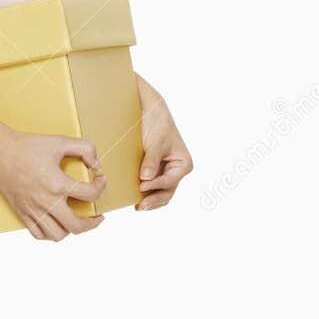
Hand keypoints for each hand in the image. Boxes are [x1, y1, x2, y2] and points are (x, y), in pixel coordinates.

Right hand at [0, 97, 106, 240]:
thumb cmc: (28, 145)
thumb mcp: (60, 141)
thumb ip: (85, 148)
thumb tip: (96, 165)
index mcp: (57, 183)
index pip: (90, 194)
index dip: (101, 186)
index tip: (100, 180)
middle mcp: (46, 201)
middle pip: (77, 225)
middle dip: (93, 222)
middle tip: (97, 216)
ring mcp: (33, 210)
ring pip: (58, 235)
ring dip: (71, 230)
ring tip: (76, 220)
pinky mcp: (22, 213)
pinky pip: (39, 234)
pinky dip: (50, 233)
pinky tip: (56, 223)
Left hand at [134, 75, 192, 210]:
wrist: (149, 111)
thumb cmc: (157, 123)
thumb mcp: (155, 141)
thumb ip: (151, 160)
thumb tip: (146, 178)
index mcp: (183, 164)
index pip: (170, 181)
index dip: (156, 186)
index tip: (142, 187)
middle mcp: (176, 171)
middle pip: (167, 192)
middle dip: (154, 200)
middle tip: (140, 206)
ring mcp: (164, 173)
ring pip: (159, 193)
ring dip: (150, 200)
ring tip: (138, 206)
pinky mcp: (153, 172)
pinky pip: (150, 187)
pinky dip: (145, 194)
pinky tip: (134, 198)